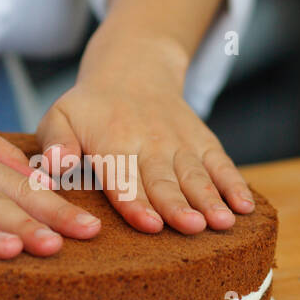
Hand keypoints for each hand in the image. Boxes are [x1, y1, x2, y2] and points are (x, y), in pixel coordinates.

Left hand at [36, 36, 253, 234]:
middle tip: (192, 227)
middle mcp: (149, 142)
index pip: (124, 177)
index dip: (136, 203)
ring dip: (211, 199)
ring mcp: (180, 143)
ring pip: (196, 174)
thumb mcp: (60, 116)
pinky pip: (221, 163)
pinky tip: (246, 206)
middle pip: (164, 180)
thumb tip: (53, 166)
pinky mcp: (203, 142)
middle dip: (179, 205)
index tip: (150, 224)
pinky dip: (235, 184)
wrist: (134, 71)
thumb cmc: (90, 109)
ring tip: (223, 222)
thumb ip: (54, 143)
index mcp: (112, 142)